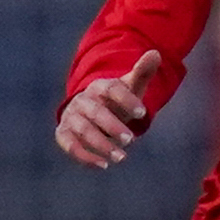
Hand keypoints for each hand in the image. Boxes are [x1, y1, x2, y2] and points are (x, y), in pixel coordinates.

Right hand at [55, 49, 160, 169]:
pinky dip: (85, 157)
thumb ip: (142, 73)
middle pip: (96, 112)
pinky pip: (70, 145)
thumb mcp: (130, 88)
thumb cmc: (116, 101)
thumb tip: (156, 53)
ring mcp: (71, 117)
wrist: (92, 111)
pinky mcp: (64, 133)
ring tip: (122, 157)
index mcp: (100, 87)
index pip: (112, 90)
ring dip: (101, 145)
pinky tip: (103, 166)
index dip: (126, 100)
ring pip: (83, 130)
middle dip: (113, 126)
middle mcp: (83, 100)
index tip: (142, 113)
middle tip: (131, 139)